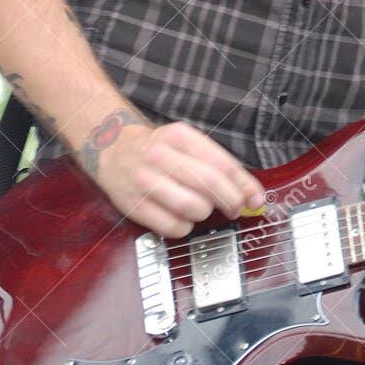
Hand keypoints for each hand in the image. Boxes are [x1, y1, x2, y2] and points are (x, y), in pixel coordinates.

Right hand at [78, 111, 265, 237]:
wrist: (109, 147)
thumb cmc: (157, 148)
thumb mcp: (186, 143)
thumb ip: (218, 164)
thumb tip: (251, 194)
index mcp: (179, 136)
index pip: (221, 163)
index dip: (243, 186)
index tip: (254, 199)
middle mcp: (161, 156)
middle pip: (209, 184)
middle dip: (230, 201)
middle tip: (235, 207)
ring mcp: (145, 181)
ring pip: (193, 207)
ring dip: (204, 213)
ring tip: (200, 208)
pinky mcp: (134, 205)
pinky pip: (173, 227)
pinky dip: (184, 227)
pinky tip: (180, 217)